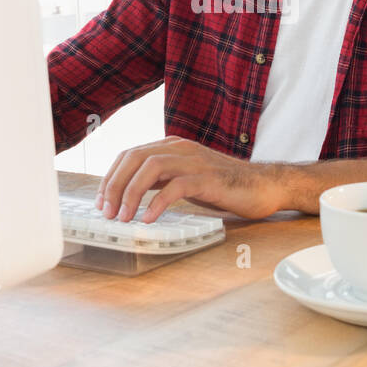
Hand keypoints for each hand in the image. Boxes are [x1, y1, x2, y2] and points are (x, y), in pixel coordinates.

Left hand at [95, 137, 280, 222]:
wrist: (264, 186)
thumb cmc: (224, 186)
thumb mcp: (185, 179)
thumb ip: (161, 180)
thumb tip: (129, 194)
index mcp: (171, 147)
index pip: (129, 154)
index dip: (110, 178)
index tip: (102, 203)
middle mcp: (180, 149)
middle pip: (134, 158)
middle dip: (114, 186)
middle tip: (107, 213)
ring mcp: (194, 162)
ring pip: (151, 167)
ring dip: (131, 193)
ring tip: (124, 218)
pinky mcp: (208, 179)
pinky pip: (176, 186)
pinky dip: (158, 202)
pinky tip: (149, 219)